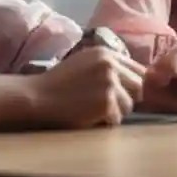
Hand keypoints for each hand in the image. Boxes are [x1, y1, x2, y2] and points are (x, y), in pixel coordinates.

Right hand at [30, 46, 144, 127]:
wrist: (36, 97)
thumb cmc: (58, 83)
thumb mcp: (85, 63)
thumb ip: (109, 66)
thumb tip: (136, 79)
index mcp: (107, 53)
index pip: (139, 69)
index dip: (133, 83)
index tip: (124, 93)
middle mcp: (111, 65)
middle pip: (139, 86)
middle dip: (127, 98)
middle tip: (109, 105)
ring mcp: (109, 84)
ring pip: (130, 104)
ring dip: (116, 112)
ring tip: (96, 112)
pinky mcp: (106, 103)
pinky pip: (117, 118)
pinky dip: (106, 122)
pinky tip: (90, 118)